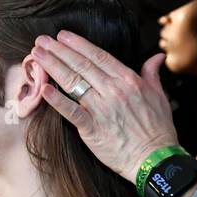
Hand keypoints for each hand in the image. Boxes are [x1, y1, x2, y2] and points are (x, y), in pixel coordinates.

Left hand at [32, 31, 178, 184]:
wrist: (155, 160)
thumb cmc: (158, 130)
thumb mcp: (159, 97)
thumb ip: (152, 74)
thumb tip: (157, 57)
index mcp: (128, 80)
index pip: (98, 56)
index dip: (78, 44)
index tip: (62, 36)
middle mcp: (113, 91)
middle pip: (81, 65)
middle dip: (58, 50)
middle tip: (41, 40)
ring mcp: (101, 109)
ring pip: (73, 82)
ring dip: (53, 66)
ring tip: (37, 55)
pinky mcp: (92, 129)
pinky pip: (71, 111)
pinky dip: (57, 100)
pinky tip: (44, 89)